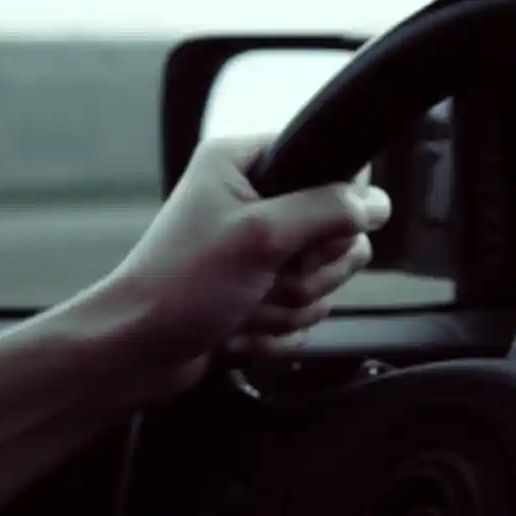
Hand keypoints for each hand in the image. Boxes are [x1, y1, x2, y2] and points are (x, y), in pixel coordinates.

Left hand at [105, 135, 390, 396]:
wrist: (136, 352)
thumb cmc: (178, 286)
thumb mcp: (260, 235)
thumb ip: (328, 210)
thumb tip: (378, 204)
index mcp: (244, 163)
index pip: (330, 165)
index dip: (334, 206)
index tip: (304, 235)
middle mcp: (254, 199)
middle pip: (338, 231)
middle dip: (308, 271)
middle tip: (267, 277)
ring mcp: (260, 250)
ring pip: (325, 278)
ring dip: (290, 305)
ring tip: (245, 306)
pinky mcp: (262, 291)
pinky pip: (307, 311)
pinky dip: (278, 329)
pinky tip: (240, 328)